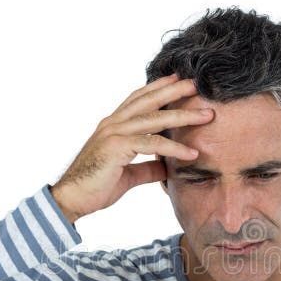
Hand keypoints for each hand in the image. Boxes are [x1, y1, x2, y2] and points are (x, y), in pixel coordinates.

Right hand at [49, 73, 213, 222]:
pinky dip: (174, 148)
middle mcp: (112, 124)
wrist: (72, 200)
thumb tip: (167, 168)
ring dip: (183, 116)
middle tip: (197, 84)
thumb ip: (147, 168)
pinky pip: (152, 144)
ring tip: (207, 115)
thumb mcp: (128, 174)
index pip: (139, 99)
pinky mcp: (116, 148)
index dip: (158, 88)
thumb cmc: (95, 187)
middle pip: (149, 100)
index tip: (179, 81)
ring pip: (154, 118)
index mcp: (113, 126)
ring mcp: (113, 133)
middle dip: (175, 91)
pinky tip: (192, 153)